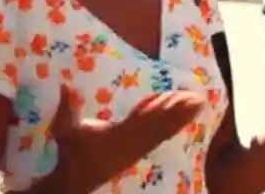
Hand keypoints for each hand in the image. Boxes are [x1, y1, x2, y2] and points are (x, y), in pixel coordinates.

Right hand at [40, 84, 203, 191]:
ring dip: (180, 118)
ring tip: (198, 105)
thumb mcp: (65, 130)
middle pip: (161, 124)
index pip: (145, 119)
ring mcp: (137, 148)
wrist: (77, 179)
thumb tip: (65, 84)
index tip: (177, 96)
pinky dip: (170, 126)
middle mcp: (133, 142)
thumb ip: (67, 109)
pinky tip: (180, 117)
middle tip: (199, 99)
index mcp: (120, 135)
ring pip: (164, 131)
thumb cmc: (72, 153)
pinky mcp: (137, 151)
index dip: (162, 107)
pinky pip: (158, 136)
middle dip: (180, 111)